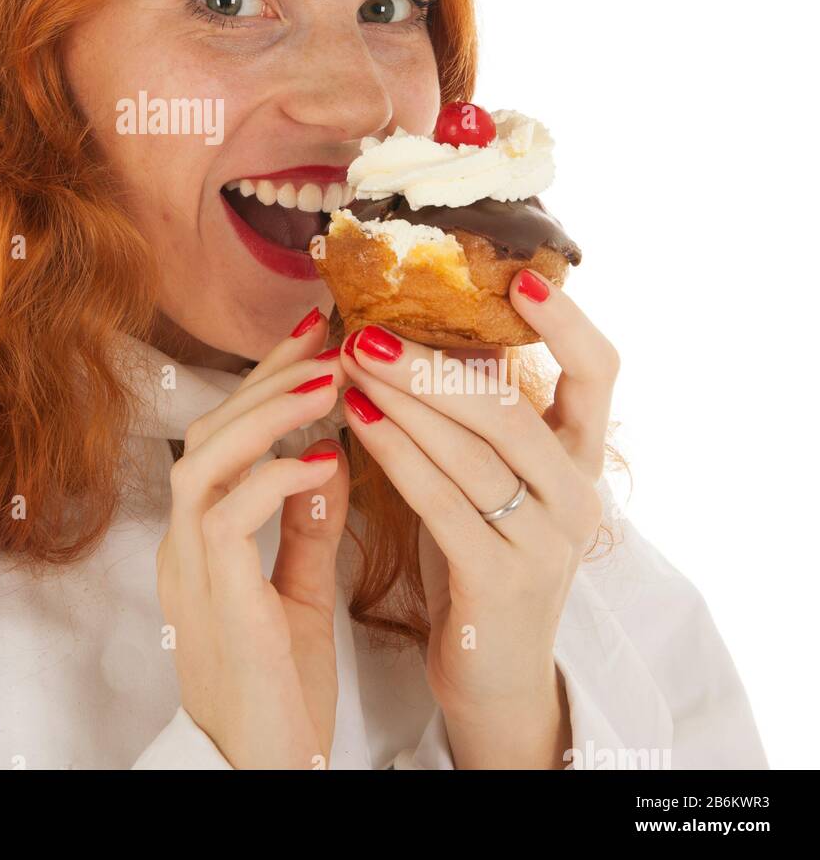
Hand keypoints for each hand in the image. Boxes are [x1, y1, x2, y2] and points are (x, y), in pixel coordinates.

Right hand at [155, 308, 350, 768]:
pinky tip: (325, 461)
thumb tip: (328, 457)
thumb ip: (305, 529)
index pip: (220, 441)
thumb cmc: (282, 696)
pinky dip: (275, 479)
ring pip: (203, 463)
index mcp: (198, 546)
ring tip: (330, 379)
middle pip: (206, 435)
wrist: (268, 778)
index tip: (316, 342)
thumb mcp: (298, 598)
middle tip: (326, 337)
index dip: (265, 385)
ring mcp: (189, 576)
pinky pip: (227, 520)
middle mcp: (181, 551)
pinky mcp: (216, 605)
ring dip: (267, 414)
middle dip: (265, 379)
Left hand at [339, 268, 618, 767]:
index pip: (601, 373)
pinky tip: (356, 418)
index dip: (568, 322)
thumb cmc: (482, 552)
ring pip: (473, 454)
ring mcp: (546, 543)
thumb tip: (414, 323)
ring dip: (403, 402)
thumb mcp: (493, 476)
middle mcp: (576, 495)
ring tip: (350, 362)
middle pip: (511, 410)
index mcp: (580, 457)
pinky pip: (444, 504)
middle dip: (434, 364)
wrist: (496, 672)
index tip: (520, 277)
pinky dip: (397, 454)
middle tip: (369, 330)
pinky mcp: (502, 583)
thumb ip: (475, 414)